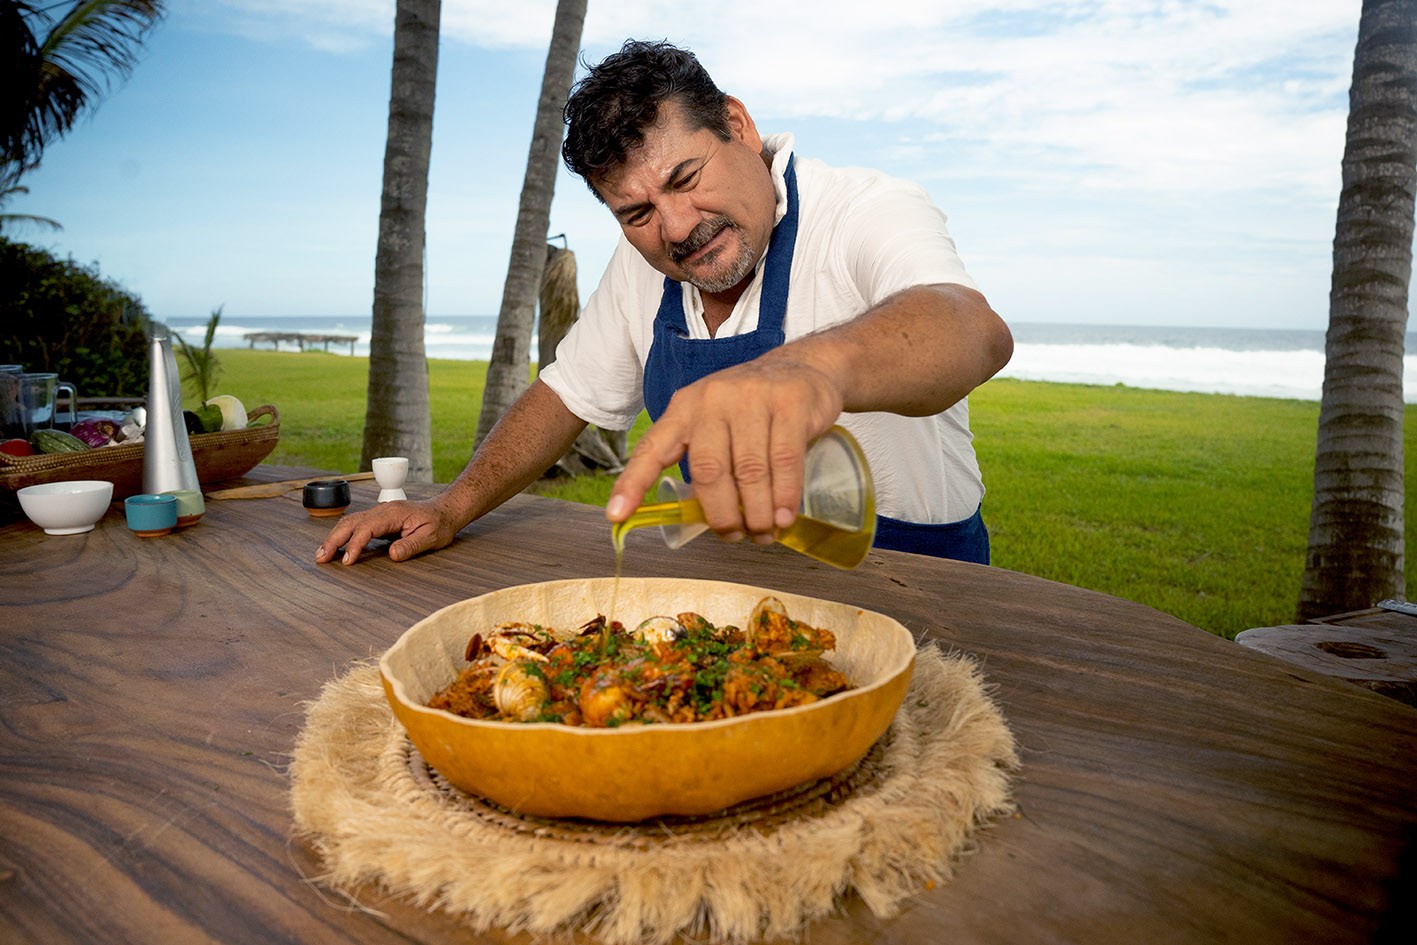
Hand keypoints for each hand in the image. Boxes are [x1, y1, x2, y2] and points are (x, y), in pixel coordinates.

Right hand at [315, 496, 460, 564]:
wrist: (445, 511)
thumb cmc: (439, 524)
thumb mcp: (431, 537)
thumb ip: (411, 545)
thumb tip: (392, 555)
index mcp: (393, 513)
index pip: (367, 528)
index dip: (355, 544)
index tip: (348, 561)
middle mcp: (382, 510)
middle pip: (351, 522)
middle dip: (334, 540)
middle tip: (321, 558)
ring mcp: (379, 513)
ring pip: (349, 522)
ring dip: (334, 537)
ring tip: (322, 555)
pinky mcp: (378, 519)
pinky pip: (356, 525)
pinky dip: (342, 535)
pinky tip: (335, 547)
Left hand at [607, 353, 843, 540]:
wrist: (805, 366)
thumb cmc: (755, 408)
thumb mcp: (718, 423)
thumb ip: (706, 461)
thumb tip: (702, 519)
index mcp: (685, 408)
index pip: (652, 448)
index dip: (632, 483)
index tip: (617, 515)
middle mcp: (713, 399)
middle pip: (708, 471)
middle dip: (721, 515)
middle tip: (734, 536)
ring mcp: (752, 398)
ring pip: (748, 471)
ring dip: (756, 513)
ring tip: (764, 532)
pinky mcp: (789, 403)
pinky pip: (784, 461)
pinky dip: (784, 497)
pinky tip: (784, 517)